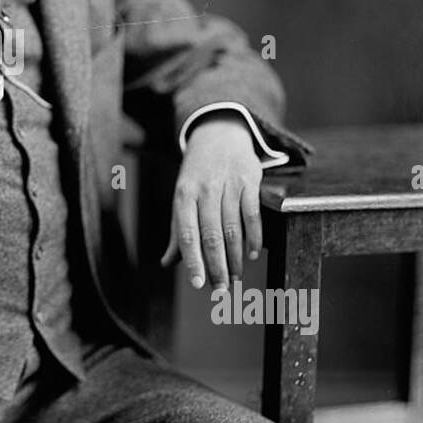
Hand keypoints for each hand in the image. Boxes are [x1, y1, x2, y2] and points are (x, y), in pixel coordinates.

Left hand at [160, 114, 263, 290]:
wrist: (219, 133)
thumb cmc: (197, 174)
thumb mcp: (182, 197)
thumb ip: (178, 231)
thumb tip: (167, 262)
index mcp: (183, 195)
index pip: (187, 234)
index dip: (193, 260)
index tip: (198, 284)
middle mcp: (204, 190)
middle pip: (211, 235)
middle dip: (217, 266)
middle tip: (221, 290)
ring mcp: (228, 184)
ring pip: (232, 228)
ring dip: (235, 257)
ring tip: (235, 277)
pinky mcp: (249, 180)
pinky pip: (253, 214)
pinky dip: (254, 237)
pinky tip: (253, 254)